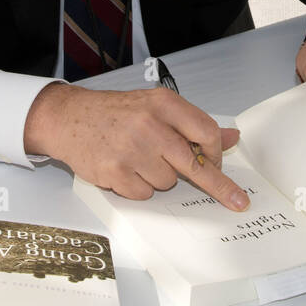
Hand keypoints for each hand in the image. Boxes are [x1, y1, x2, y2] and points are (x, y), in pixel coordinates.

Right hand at [24, 83, 247, 210]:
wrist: (69, 118)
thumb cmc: (117, 113)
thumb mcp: (156, 107)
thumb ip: (194, 124)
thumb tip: (232, 138)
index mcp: (163, 104)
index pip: (206, 132)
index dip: (216, 153)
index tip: (218, 165)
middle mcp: (149, 124)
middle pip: (194, 164)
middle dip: (217, 185)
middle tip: (236, 201)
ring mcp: (131, 149)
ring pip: (168, 182)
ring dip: (159, 177)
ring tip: (139, 159)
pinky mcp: (114, 172)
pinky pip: (144, 193)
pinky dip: (139, 187)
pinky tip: (125, 168)